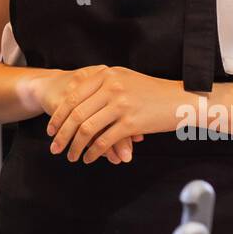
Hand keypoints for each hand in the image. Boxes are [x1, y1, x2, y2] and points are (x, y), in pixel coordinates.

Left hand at [44, 66, 188, 163]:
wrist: (181, 99)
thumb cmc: (153, 91)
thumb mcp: (125, 78)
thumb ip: (102, 84)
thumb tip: (77, 98)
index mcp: (107, 75)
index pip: (73, 96)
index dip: (58, 115)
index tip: (51, 129)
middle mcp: (111, 87)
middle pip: (76, 114)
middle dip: (61, 134)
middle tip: (54, 147)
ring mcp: (121, 104)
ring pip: (87, 129)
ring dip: (75, 146)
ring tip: (70, 156)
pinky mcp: (131, 123)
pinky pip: (104, 141)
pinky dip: (93, 152)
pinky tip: (89, 158)